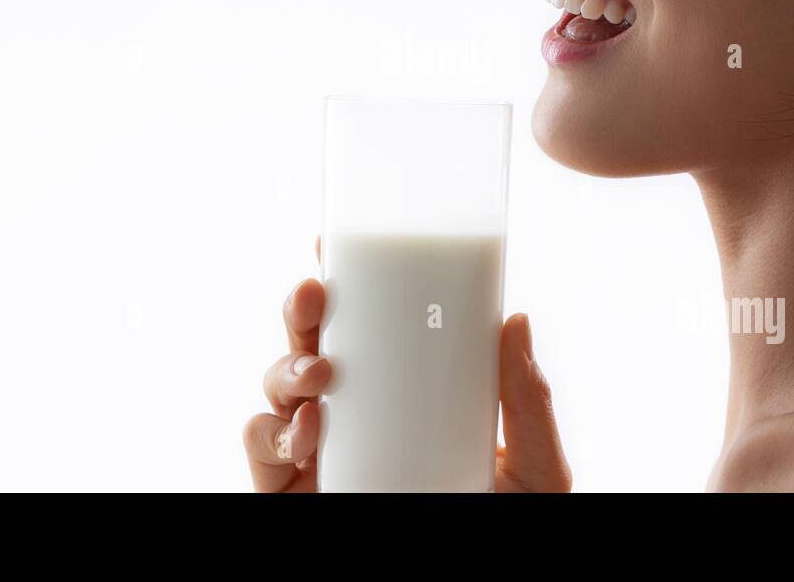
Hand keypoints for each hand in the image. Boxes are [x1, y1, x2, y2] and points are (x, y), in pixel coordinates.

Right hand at [243, 236, 571, 491]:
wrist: (475, 573)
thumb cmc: (506, 521)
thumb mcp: (534, 467)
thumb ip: (527, 402)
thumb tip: (514, 320)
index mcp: (409, 393)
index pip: (373, 327)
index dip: (351, 282)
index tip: (341, 244)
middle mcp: (358, 415)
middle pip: (314, 344)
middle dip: (304, 309)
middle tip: (318, 292)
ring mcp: (321, 454)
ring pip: (277, 390)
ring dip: (286, 366)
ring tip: (319, 376)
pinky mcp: (291, 493)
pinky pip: (259, 451)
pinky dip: (270, 432)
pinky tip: (306, 433)